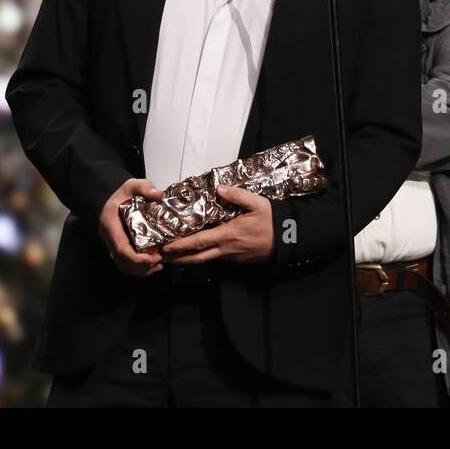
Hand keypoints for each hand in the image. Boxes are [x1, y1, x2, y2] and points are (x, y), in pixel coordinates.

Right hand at [99, 178, 164, 276]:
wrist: (111, 199)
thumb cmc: (122, 194)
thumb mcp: (131, 185)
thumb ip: (144, 186)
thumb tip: (158, 194)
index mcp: (110, 226)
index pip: (121, 249)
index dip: (137, 258)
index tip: (154, 257)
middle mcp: (110, 239)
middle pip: (123, 262)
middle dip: (142, 266)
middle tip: (160, 260)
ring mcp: (113, 246)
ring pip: (125, 266)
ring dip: (142, 270)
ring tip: (159, 265)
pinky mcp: (119, 249)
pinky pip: (127, 265)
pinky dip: (140, 269)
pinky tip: (154, 265)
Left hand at [159, 185, 273, 264]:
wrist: (288, 239)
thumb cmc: (272, 221)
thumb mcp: (257, 203)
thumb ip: (237, 195)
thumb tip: (219, 188)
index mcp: (228, 235)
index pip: (198, 242)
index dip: (180, 245)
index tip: (166, 246)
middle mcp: (226, 249)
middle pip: (197, 257)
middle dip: (178, 258)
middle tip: (160, 256)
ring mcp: (231, 257)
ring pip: (205, 260)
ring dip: (188, 259)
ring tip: (173, 256)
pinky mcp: (236, 260)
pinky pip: (216, 258)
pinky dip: (203, 256)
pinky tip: (197, 251)